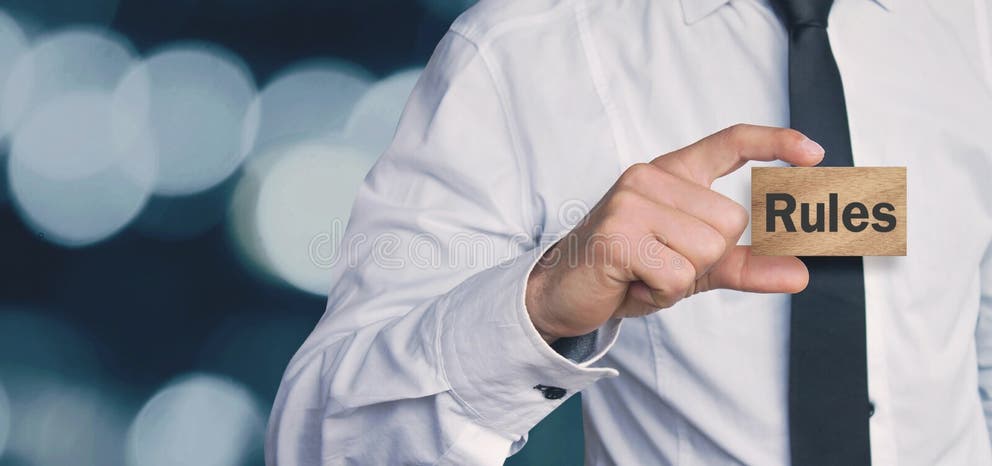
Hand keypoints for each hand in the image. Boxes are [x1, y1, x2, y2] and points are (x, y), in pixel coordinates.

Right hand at [526, 124, 824, 342]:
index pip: (729, 143)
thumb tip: (800, 273)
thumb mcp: (691, 266)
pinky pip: (678, 275)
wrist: (563, 292)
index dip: (774, 142)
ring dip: (680, 278)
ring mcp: (630, 203)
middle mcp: (649, 178)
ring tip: (644, 274)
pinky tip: (633, 284)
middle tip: (661, 263)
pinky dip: (662, 293)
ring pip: (707, 249)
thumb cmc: (626, 270)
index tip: (813, 154)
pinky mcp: (617, 236)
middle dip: (704, 258)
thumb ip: (743, 265)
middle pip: (729, 221)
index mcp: (670, 174)